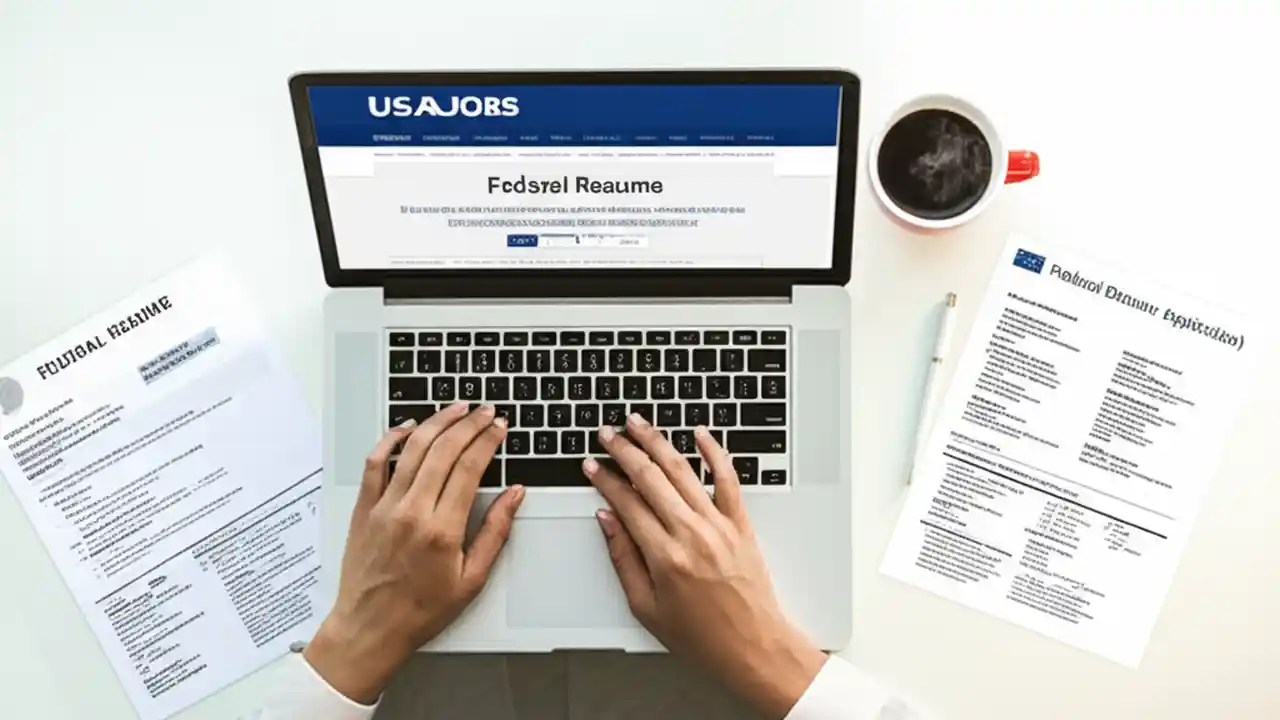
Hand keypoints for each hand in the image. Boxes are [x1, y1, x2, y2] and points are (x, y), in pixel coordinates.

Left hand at [304, 402, 524, 703]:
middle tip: (485, 411)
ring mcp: (384, 507)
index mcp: (442, 530)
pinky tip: (408, 427)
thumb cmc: (420, 611)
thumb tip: (514, 495)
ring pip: (412, 448)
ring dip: (437, 422)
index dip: (488, 440)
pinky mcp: (363, 508)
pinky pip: (375, 462)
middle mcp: (412, 512)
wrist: (370, 628)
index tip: (499, 427)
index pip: (470, 467)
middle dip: (469, 423)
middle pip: (443, 449)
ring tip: (455, 409)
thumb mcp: (472, 579)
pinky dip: (391, 439)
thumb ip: (495, 532)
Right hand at [585, 415, 826, 717]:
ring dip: (657, 441)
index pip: (626, 502)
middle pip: (650, 477)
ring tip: (638, 424)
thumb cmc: (701, 637)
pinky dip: (714, 452)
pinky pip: (727, 479)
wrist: (752, 647)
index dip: (604, 479)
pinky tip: (700, 433)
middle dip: (623, 450)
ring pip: (682, 470)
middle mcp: (691, 533)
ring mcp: (718, 525)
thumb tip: (607, 520)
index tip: (591, 466)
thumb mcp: (646, 607)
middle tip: (607, 435)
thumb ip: (623, 559)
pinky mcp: (740, 524)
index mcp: (664, 556)